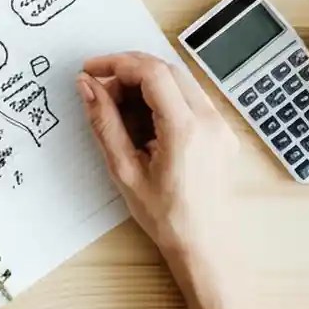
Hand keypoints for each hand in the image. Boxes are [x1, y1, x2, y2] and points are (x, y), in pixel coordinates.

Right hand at [77, 53, 239, 260]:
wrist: (204, 244)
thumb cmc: (165, 216)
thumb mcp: (124, 170)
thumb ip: (104, 122)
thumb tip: (87, 86)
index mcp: (185, 131)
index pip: (152, 73)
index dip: (117, 64)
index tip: (91, 70)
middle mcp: (209, 121)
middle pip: (166, 69)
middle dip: (129, 71)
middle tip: (100, 89)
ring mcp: (220, 124)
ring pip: (179, 79)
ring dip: (145, 81)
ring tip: (118, 105)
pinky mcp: (222, 130)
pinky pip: (190, 96)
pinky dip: (162, 95)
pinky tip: (143, 117)